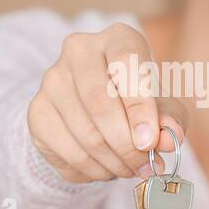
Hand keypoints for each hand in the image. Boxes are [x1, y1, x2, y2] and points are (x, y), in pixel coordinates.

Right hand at [27, 22, 188, 182]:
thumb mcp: (162, 106)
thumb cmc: (135, 102)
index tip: (150, 143)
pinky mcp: (37, 111)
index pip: (126, 64)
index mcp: (117, 38)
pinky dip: (93, 171)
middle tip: (145, 167)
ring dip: (114, 163)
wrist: (93, 108)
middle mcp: (79, 51)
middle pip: (100, 104)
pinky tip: (106, 169)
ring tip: (129, 169)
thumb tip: (169, 140)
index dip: (139, 107)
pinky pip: (68, 152)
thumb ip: (171, 120)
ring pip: (86, 135)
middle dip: (127, 146)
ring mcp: (52, 80)